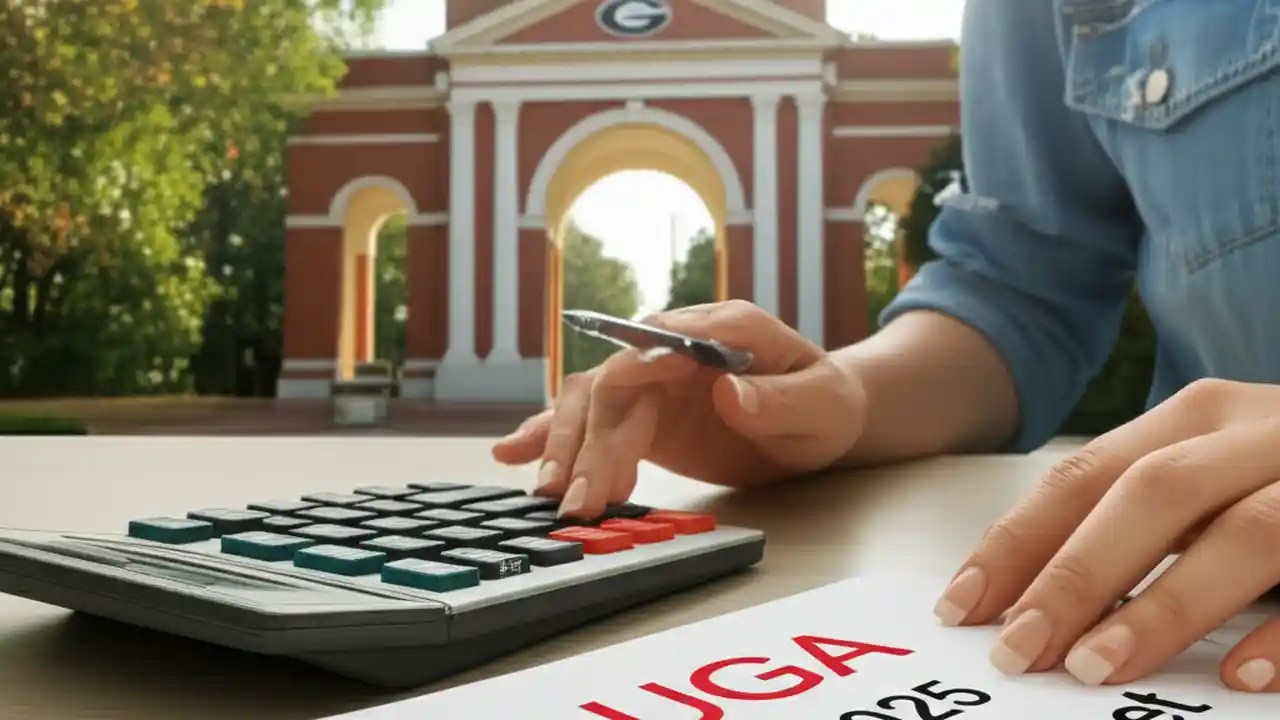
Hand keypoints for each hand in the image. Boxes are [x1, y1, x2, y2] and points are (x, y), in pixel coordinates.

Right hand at [490, 301, 867, 518]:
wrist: (820, 419)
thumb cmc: (827, 405)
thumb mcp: (822, 404)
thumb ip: (778, 399)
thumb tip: (727, 390)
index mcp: (721, 329)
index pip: (657, 347)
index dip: (625, 389)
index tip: (606, 444)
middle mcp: (675, 346)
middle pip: (614, 383)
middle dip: (590, 442)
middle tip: (578, 500)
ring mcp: (654, 379)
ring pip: (590, 401)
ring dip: (565, 446)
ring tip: (551, 495)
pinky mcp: (642, 412)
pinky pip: (591, 421)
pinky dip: (552, 436)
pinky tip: (512, 453)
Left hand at [935, 378, 1279, 692]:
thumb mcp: (1208, 476)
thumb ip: (1137, 518)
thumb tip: (1029, 595)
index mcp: (1194, 416)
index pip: (1082, 476)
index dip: (1017, 541)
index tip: (961, 607)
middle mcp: (1256, 429)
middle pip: (1150, 497)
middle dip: (1075, 575)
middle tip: (1017, 650)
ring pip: (1242, 532)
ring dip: (1165, 605)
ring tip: (1097, 667)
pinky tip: (1243, 675)